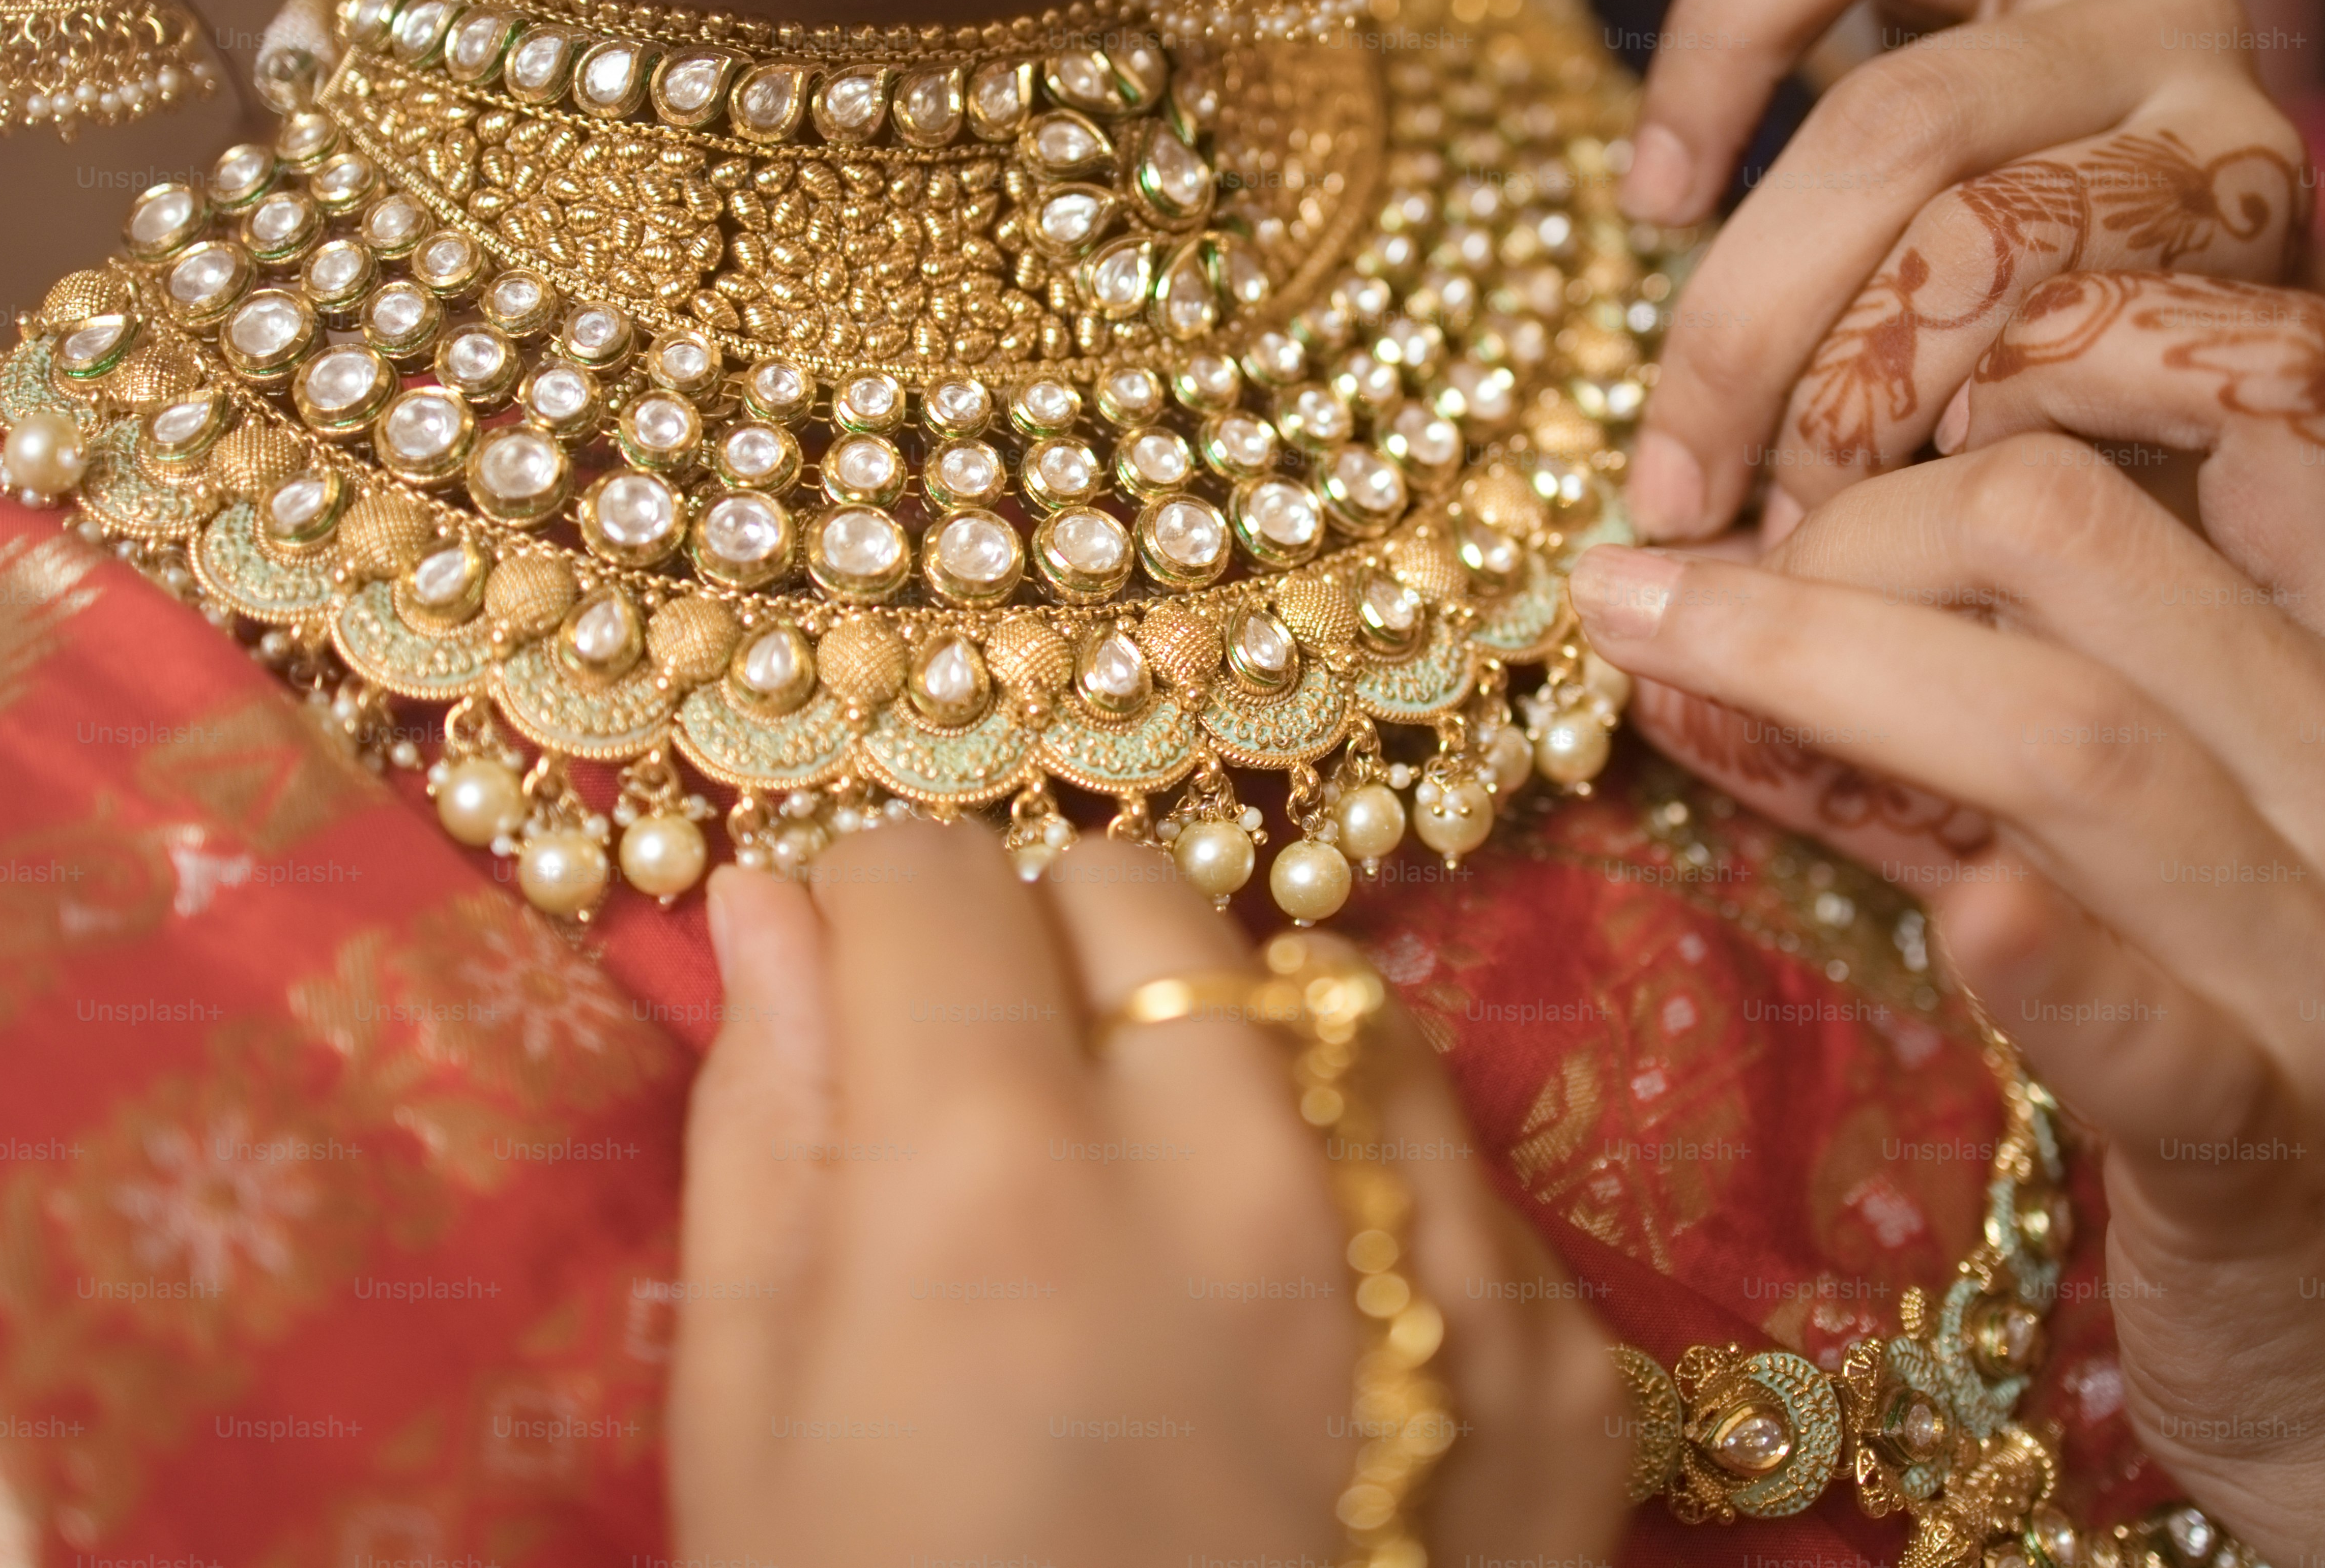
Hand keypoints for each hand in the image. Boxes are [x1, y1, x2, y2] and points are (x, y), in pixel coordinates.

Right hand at [666, 826, 1628, 1564]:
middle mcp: (1241, 1180)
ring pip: (1326, 990)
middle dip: (1050, 940)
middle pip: (1147, 892)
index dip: (876, 905)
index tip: (867, 975)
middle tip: (1005, 1080)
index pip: (937, 879)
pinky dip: (1365, 1168)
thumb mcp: (758, 1445)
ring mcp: (1439, 1267)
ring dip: (1224, 1033)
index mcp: (992, 1192)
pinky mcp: (1566, 1364)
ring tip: (1161, 1182)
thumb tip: (774, 910)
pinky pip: (1459, 1152)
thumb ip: (767, 1141)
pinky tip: (1300, 1296)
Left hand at [1570, 272, 2324, 1555]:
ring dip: (1820, 667)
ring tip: (1648, 642)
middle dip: (1834, 521)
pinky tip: (1944, 913)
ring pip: (2073, 741)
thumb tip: (1674, 602)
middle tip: (1675, 579)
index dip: (2036, 321)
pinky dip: (2041, 960)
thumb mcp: (2099, 829)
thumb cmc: (2222, 1020)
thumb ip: (1921, 717)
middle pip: (2076, 532)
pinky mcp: (2276, 1143)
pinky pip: (2153, 1022)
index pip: (2258, 373)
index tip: (1849, 383)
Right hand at [1618, 0, 2305, 542]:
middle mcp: (2180, 42)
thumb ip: (1955, 522)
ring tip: (1658, 205)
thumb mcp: (2083, 505)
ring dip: (1727, 63)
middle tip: (1675, 462)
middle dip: (1754, 315)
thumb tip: (1729, 586)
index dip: (1833, 421)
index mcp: (2224, 200)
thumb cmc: (2124, 450)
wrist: (2217, 357)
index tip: (1740, 548)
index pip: (1990, 269)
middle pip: (1909, 118)